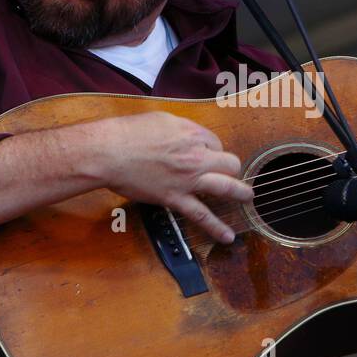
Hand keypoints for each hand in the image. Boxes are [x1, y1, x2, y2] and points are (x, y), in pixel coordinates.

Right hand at [94, 111, 252, 243]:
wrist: (109, 152)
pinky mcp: (176, 198)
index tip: (205, 154)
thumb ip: (180, 128)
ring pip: (226, 187)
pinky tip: (227, 236)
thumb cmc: (128, 133)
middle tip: (231, 173)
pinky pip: (202, 215)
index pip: (215, 143)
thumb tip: (186, 135)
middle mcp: (196, 156)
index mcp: (192, 134)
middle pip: (229, 162)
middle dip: (230, 167)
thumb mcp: (161, 119)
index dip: (211, 149)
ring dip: (240, 193)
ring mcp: (188, 179)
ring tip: (247, 198)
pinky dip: (216, 227)